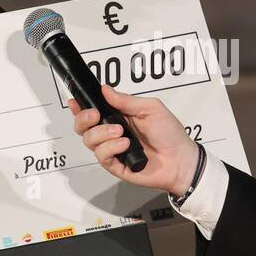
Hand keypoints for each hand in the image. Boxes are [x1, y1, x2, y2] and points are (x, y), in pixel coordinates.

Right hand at [67, 84, 199, 196]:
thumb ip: (126, 101)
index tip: (74, 101)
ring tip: (121, 132)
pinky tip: (124, 145)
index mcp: (119, 117)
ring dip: (102, 134)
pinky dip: (111, 148)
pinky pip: (102, 156)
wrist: (180, 159)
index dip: (80, 107)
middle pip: (83, 127)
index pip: (92, 111)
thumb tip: (105, 90)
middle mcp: (112, 133)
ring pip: (89, 140)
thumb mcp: (150, 108)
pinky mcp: (115, 165)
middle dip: (84, 119)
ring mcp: (113, 149)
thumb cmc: (170, 134)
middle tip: (96, 115)